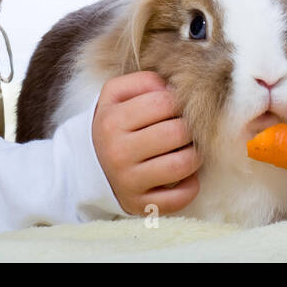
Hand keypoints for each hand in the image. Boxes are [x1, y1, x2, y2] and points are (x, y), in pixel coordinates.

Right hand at [92, 71, 201, 215]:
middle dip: (190, 127)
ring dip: (195, 155)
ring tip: (187, 148)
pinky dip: (191, 185)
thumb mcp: (116, 94)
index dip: (178, 101)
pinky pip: (179, 198)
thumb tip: (172, 89)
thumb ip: (144, 81)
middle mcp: (118, 153)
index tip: (176, 107)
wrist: (91, 164)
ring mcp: (128, 182)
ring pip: (183, 164)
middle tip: (185, 128)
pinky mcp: (140, 205)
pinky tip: (184, 175)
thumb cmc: (114, 124)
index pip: (163, 102)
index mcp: (113, 121)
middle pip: (177, 133)